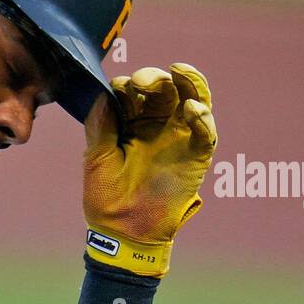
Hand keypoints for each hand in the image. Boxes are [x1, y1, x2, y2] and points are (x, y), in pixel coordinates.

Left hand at [82, 63, 217, 276]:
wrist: (122, 231)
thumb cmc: (105, 196)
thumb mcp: (97, 158)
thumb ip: (101, 126)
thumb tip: (101, 94)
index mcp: (129, 122)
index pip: (132, 91)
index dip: (127, 85)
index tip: (118, 88)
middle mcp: (156, 125)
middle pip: (163, 89)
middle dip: (154, 78)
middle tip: (142, 82)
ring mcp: (178, 138)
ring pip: (192, 100)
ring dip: (189, 83)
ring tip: (179, 72)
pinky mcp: (196, 156)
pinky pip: (206, 134)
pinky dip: (203, 119)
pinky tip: (192, 110)